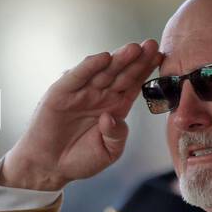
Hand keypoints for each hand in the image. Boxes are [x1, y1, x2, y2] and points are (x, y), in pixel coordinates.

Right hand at [0, 40, 162, 190]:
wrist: (50, 166)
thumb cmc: (81, 159)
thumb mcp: (108, 152)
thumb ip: (117, 135)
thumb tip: (111, 117)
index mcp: (115, 106)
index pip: (134, 84)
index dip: (146, 70)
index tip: (160, 57)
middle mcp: (100, 95)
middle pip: (122, 73)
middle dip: (137, 59)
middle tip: (152, 44)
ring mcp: (81, 92)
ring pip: (103, 71)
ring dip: (118, 59)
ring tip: (134, 48)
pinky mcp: (61, 93)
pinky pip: (77, 77)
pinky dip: (89, 67)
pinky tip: (103, 58)